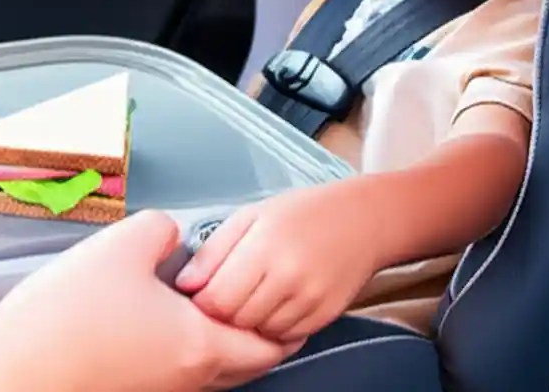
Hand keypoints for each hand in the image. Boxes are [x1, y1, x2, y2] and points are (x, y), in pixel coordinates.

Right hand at [0, 210, 301, 391]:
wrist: (8, 377)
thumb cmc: (65, 319)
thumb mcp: (120, 247)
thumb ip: (160, 230)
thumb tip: (171, 235)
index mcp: (201, 346)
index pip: (269, 344)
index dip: (285, 321)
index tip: (290, 301)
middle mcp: (188, 380)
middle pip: (244, 365)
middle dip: (257, 334)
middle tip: (259, 304)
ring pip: (210, 373)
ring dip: (219, 343)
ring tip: (210, 307)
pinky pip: (175, 375)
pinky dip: (184, 352)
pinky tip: (160, 322)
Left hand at [174, 182, 381, 342]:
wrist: (363, 220)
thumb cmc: (303, 213)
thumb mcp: (252, 216)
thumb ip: (214, 250)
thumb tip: (184, 284)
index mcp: (263, 248)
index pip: (215, 299)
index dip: (202, 299)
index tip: (204, 289)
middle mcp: (288, 278)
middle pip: (234, 319)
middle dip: (223, 311)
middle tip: (228, 291)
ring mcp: (309, 301)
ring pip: (258, 332)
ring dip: (248, 320)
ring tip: (255, 293)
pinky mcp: (324, 316)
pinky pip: (285, 336)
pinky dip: (273, 325)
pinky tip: (276, 301)